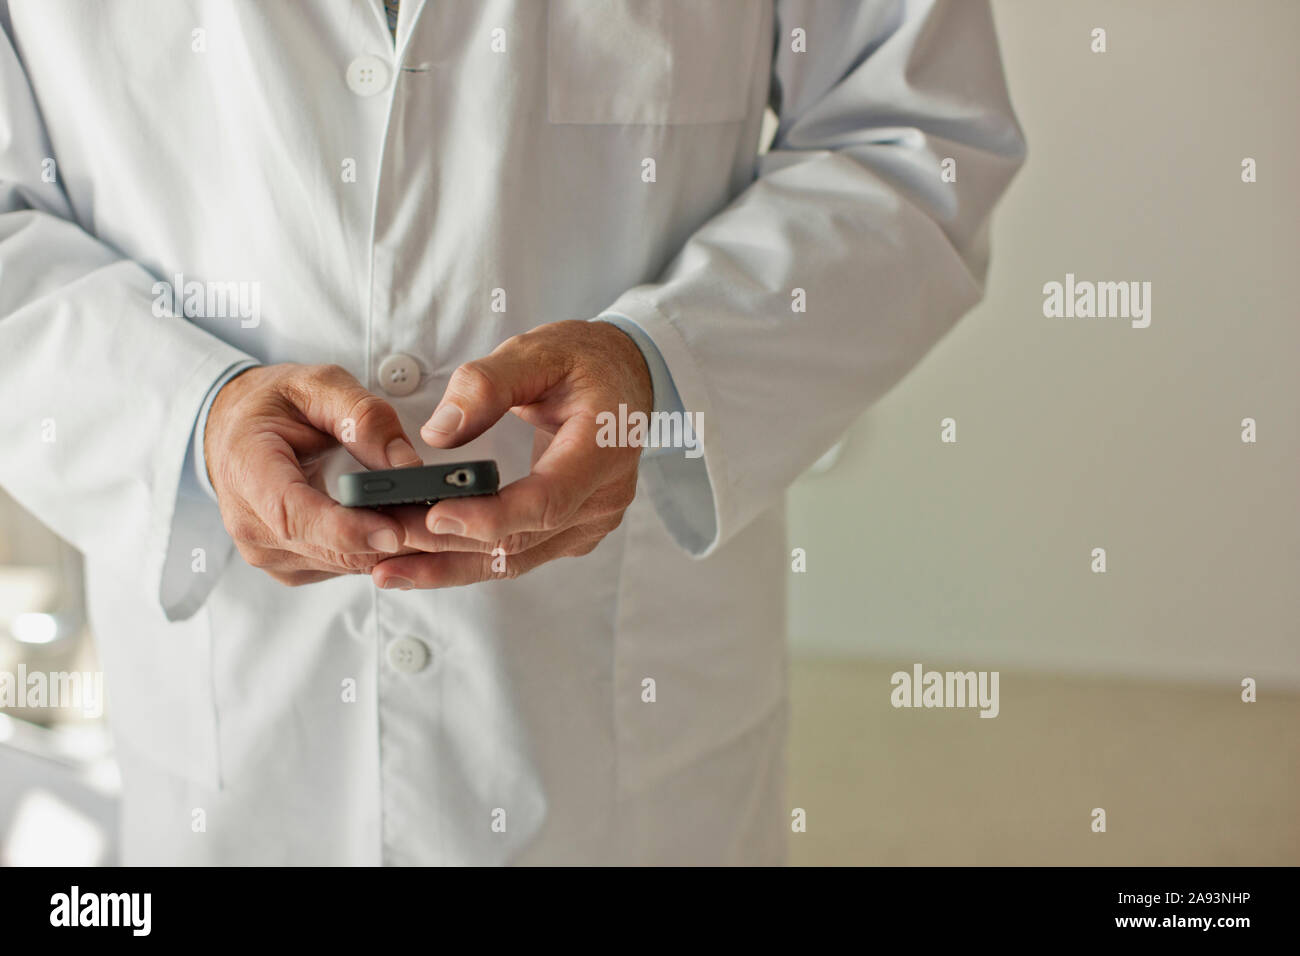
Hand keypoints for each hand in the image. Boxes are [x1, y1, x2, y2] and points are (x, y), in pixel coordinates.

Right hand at [205, 363, 424, 585]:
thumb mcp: (319, 386)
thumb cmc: (275, 405)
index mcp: (247, 468)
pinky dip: (374, 552)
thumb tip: (406, 465)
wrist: (238, 430)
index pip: (292, 513)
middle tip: (443, 520)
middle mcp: (249, 521)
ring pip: (342, 565)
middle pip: (326, 547)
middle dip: (389, 539)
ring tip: (426, 518)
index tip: (393, 530)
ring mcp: (266, 551)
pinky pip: (341, 569)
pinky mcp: (288, 566)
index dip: (345, 528)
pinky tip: (396, 526)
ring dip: (389, 548)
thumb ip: (364, 418)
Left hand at [370, 320, 652, 588]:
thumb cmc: (581, 362)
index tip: (432, 516)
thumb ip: (488, 383)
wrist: (624, 381)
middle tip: (382, 540)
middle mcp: (602, 498)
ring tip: (386, 570)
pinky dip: (467, 560)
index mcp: (602, 449)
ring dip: (448, 566)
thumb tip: (438, 432)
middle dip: (448, 544)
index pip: (546, 500)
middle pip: (521, 541)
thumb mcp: (537, 350)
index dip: (490, 516)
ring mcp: (590, 522)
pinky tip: (419, 564)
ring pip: (514, 561)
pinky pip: (517, 557)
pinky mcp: (572, 534)